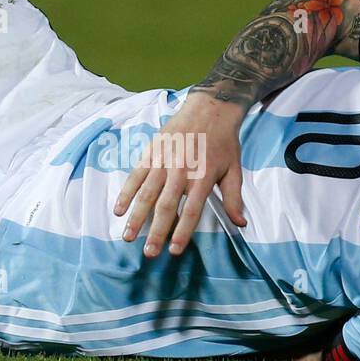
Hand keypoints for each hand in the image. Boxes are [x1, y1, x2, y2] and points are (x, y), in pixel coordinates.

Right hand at [114, 92, 248, 256]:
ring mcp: (163, 162)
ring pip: (147, 194)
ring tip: (128, 236)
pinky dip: (126, 193)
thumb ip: (233, 198)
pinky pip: (136, 176)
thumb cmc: (223, 141)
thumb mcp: (234, 169)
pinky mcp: (152, 153)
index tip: (173, 251)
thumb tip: (241, 223)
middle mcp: (180, 172)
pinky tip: (118, 209)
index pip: (190, 211)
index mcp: (201, 178)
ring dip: (136, 217)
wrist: (210, 108)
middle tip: (148, 252)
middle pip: (165, 207)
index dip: (182, 233)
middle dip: (155, 232)